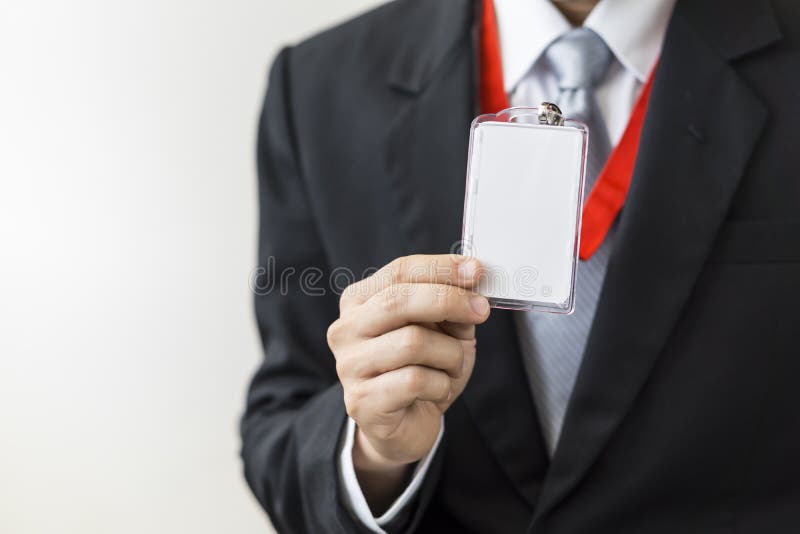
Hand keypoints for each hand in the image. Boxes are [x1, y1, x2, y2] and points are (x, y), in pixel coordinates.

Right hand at [327, 254, 488, 511]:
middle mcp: (346, 329)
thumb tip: (472, 282)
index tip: (476, 270)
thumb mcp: (444, 330)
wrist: (406, 425)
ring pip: (412, 342)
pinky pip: (414, 381)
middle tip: (482, 310)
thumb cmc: (423, 369)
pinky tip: (436, 390)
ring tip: (451, 365)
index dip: (440, 268)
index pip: (399, 272)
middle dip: (448, 301)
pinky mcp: (361, 401)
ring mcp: (349, 366)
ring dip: (449, 354)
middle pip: (398, 301)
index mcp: (360, 301)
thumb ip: (452, 305)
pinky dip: (440, 384)